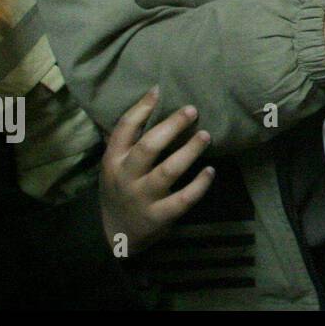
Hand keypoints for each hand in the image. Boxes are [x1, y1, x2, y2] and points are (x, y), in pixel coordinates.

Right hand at [100, 87, 214, 255]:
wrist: (114, 235)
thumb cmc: (121, 188)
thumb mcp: (115, 164)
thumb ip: (130, 138)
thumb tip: (155, 96)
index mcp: (113, 161)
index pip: (124, 130)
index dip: (140, 108)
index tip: (159, 90)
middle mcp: (126, 177)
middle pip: (148, 147)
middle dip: (171, 126)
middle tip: (192, 110)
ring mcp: (142, 198)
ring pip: (167, 172)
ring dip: (189, 151)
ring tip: (206, 135)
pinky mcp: (159, 217)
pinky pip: (183, 200)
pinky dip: (199, 185)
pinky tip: (211, 171)